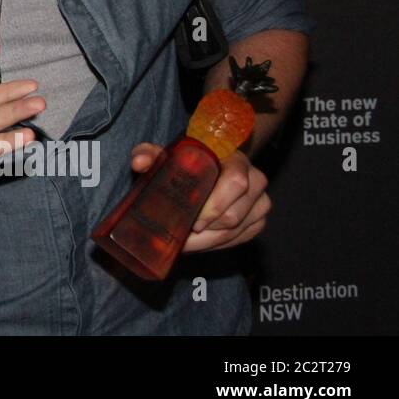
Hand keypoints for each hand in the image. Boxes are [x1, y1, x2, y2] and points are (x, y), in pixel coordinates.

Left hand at [129, 143, 270, 251]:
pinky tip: (197, 242)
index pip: (236, 182)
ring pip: (235, 233)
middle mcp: (256, 181)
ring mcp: (260, 203)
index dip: (215, 205)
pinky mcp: (258, 221)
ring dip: (206, 242)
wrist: (214, 163)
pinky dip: (215, 245)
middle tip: (178, 237)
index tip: (192, 221)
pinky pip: (239, 240)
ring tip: (182, 243)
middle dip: (204, 233)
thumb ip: (151, 153)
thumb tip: (138, 163)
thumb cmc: (191, 159)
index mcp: (236, 160)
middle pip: (233, 216)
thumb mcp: (171, 153)